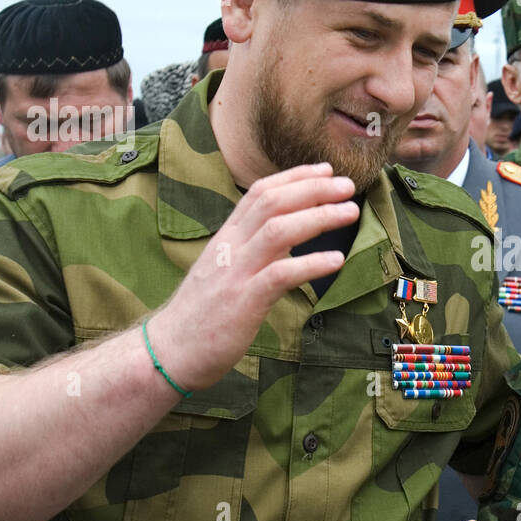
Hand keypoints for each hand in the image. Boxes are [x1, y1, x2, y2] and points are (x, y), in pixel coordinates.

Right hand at [147, 163, 358, 390]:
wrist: (170, 350)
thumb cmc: (202, 313)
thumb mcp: (226, 269)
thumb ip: (254, 249)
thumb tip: (290, 234)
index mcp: (227, 237)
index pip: (260, 193)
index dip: (295, 177)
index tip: (326, 170)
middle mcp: (230, 247)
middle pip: (272, 202)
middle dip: (313, 188)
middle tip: (348, 185)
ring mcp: (235, 272)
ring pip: (278, 230)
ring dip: (319, 217)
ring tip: (350, 212)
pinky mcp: (243, 302)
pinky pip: (280, 274)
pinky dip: (311, 263)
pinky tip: (336, 260)